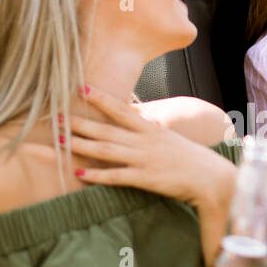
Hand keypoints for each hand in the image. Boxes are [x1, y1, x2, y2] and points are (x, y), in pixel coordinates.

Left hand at [66, 86, 232, 209]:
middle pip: (106, 128)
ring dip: (82, 144)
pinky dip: (96, 174)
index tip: (80, 87)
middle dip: (80, 122)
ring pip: (106, 149)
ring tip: (60, 139)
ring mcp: (144, 159)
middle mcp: (144, 141)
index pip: (121, 108)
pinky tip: (79, 173)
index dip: (100, 98)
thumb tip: (138, 118)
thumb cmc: (190, 158)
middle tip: (55, 115)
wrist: (210, 178)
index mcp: (150, 129)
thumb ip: (150, 128)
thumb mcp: (169, 138)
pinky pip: (116, 176)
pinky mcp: (145, 179)